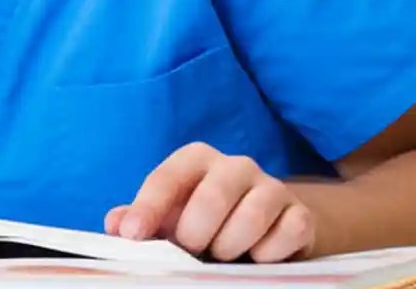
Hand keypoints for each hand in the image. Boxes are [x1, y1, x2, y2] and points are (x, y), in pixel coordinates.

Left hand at [104, 142, 315, 262]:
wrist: (266, 227)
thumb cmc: (204, 220)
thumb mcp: (169, 217)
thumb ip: (140, 219)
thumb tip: (115, 224)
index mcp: (195, 160)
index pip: (166, 178)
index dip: (147, 209)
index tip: (132, 237)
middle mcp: (235, 166)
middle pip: (211, 198)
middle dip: (195, 233)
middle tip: (191, 250)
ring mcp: (272, 188)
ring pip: (249, 218)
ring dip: (229, 247)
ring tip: (221, 253)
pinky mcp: (300, 215)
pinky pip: (285, 236)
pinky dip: (266, 255)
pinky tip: (256, 256)